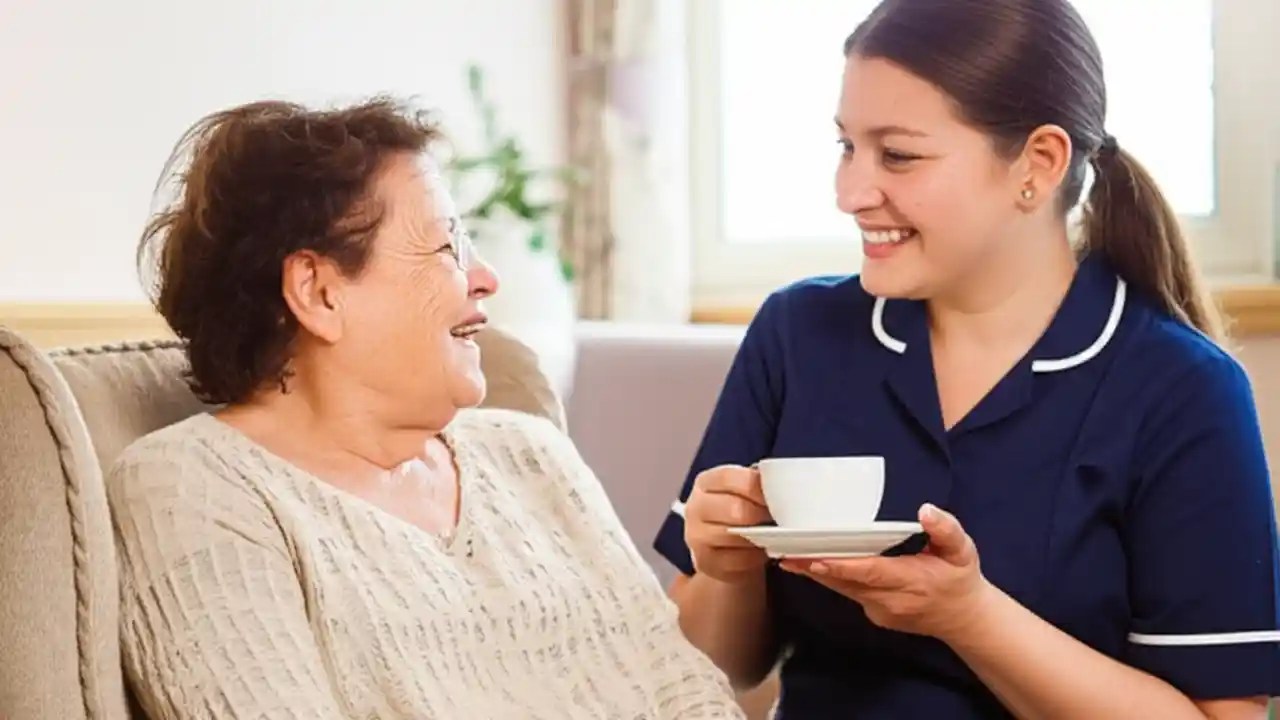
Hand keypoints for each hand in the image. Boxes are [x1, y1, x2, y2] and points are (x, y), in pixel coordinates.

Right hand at [684, 464, 772, 583]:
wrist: (726, 547)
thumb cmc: (741, 512)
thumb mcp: (745, 492)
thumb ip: (759, 486)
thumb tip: (785, 487)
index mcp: (706, 483)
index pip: (728, 478)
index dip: (756, 486)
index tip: (778, 494)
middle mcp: (696, 508)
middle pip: (733, 508)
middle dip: (762, 514)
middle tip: (780, 518)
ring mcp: (697, 537)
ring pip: (734, 536)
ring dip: (760, 536)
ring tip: (775, 534)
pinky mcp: (706, 563)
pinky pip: (737, 560)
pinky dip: (755, 557)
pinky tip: (763, 551)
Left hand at [780, 503, 997, 640]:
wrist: (964, 618)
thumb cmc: (960, 578)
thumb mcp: (963, 550)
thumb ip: (946, 529)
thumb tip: (925, 510)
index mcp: (912, 581)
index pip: (871, 573)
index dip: (842, 566)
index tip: (817, 558)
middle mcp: (892, 600)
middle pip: (847, 582)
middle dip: (815, 567)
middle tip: (786, 552)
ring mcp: (881, 611)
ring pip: (842, 589)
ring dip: (815, 573)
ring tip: (787, 556)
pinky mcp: (874, 614)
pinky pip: (848, 593)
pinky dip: (830, 578)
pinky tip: (811, 563)